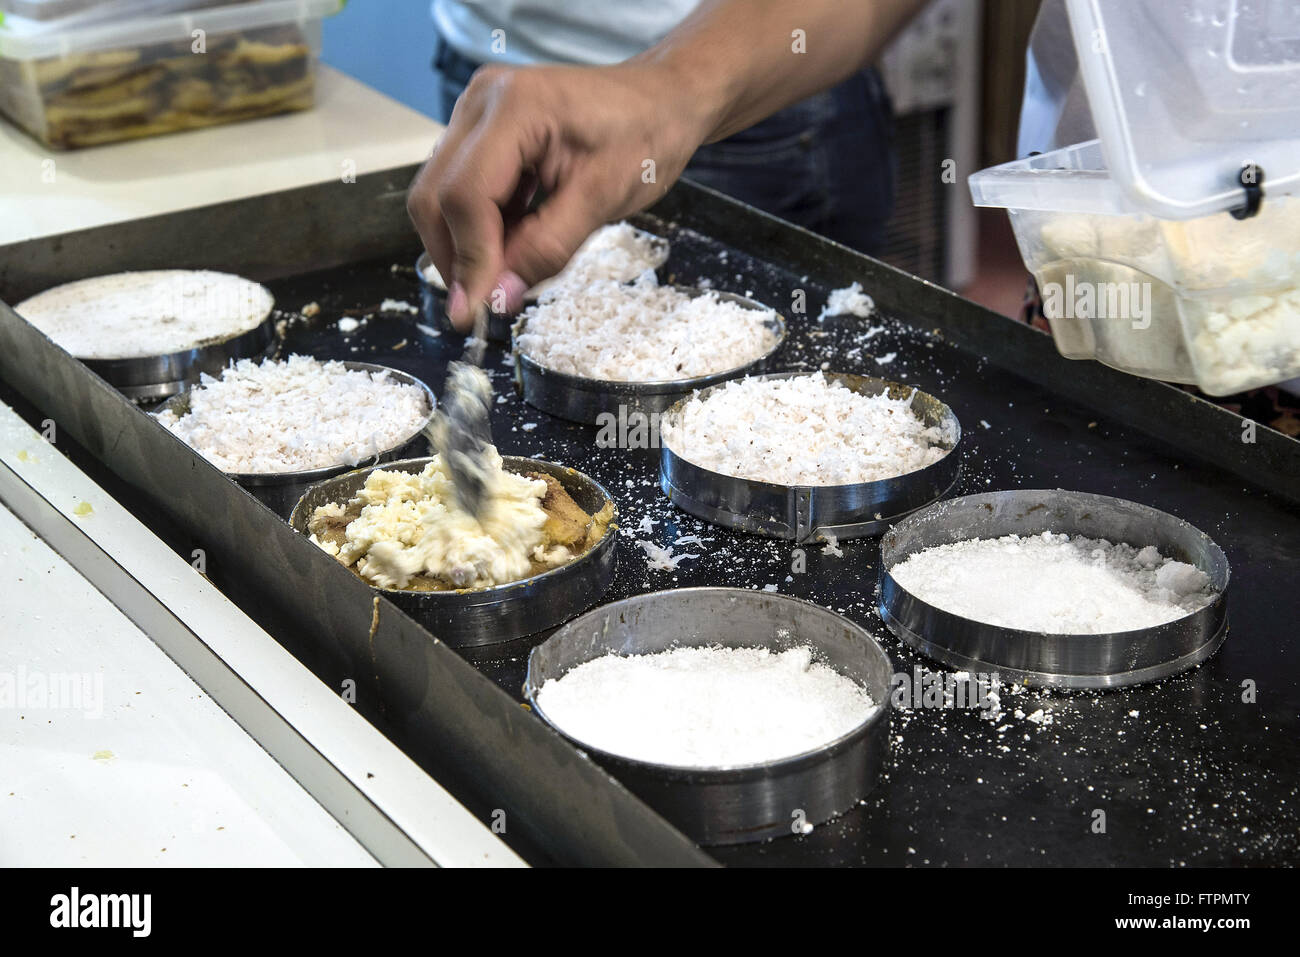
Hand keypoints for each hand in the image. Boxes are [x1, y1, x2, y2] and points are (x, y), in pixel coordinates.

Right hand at [408, 62, 708, 330]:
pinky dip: (481, 228)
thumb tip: (498, 298)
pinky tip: (513, 245)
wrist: (661, 100)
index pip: (465, 196)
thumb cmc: (645, 137)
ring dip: (466, 245)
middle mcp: (481, 103)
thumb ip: (547, 250)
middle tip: (484, 305)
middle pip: (436, 196)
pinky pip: (462, 189)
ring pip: (441, 197)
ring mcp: (476, 114)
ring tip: (508, 273)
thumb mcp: (603, 199)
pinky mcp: (481, 132)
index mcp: (514, 107)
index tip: (476, 312)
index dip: (469, 259)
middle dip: (455, 257)